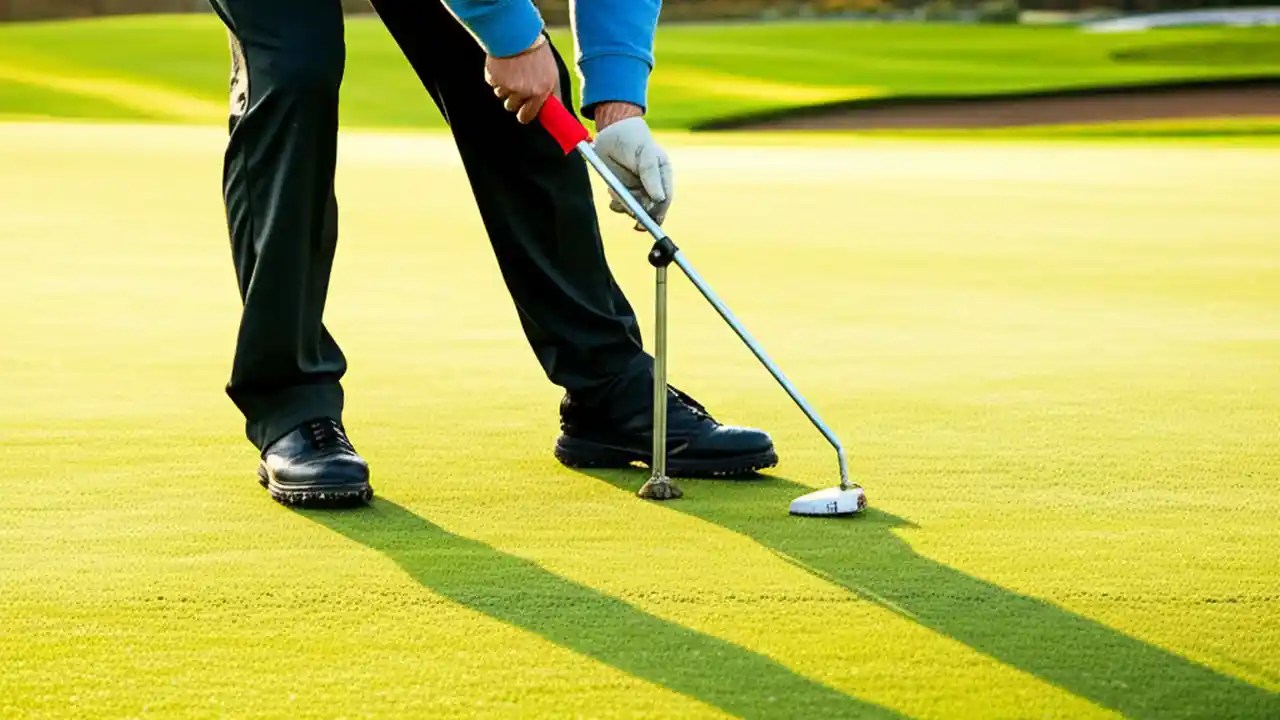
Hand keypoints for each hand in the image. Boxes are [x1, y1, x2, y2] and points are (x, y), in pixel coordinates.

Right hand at [485, 36, 557, 123]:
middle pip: (511, 107)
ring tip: (511, 69)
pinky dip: (496, 76)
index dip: (524, 115)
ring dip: (504, 86)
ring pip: (501, 95)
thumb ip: (552, 93)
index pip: (528, 115)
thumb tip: (556, 109)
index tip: (523, 113)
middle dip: (513, 101)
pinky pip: (493, 83)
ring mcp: (508, 86)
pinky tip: (503, 64)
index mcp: (541, 91)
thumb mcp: (552, 73)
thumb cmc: (537, 53)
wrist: (518, 33)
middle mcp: (524, 91)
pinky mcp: (494, 78)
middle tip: (515, 88)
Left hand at [593, 105, 672, 228]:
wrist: (612, 131)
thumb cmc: (634, 139)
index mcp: (663, 177)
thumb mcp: (646, 155)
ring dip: (625, 206)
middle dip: (639, 212)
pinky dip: (617, 204)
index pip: (664, 200)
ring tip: (614, 192)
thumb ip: (651, 175)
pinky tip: (612, 194)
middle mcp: (652, 186)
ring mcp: (637, 189)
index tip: (646, 217)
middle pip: (650, 209)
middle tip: (629, 209)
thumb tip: (659, 199)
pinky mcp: (623, 190)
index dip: (658, 212)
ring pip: (635, 209)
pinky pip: (622, 205)